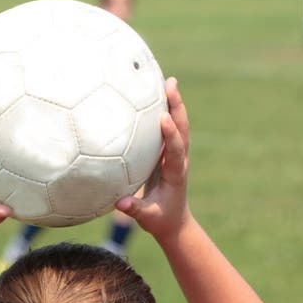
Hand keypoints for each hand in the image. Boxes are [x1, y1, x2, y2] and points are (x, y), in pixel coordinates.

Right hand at [115, 77, 189, 241]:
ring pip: (178, 126)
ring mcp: (175, 155)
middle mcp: (179, 160)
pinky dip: (166, 111)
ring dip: (174, 104)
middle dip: (177, 107)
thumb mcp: (148, 218)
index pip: (175, 151)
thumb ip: (135, 210)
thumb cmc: (160, 220)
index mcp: (176, 174)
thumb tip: (120, 203)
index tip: (164, 118)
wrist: (174, 221)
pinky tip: (157, 96)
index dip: (171, 135)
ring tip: (168, 81)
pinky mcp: (169, 153)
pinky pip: (170, 129)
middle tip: (171, 84)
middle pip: (182, 130)